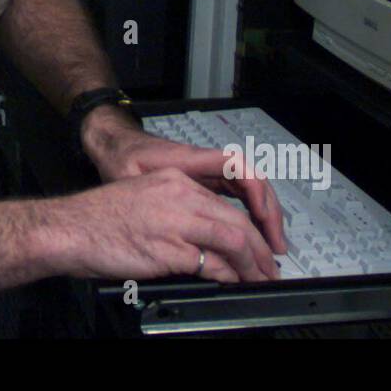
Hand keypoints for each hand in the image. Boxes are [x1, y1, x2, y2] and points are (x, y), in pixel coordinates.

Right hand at [43, 168, 281, 282]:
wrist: (69, 228)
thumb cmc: (98, 220)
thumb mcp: (144, 202)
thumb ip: (176, 216)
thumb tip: (203, 243)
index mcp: (174, 182)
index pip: (225, 204)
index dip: (249, 228)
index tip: (258, 244)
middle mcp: (179, 196)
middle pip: (236, 220)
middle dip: (259, 249)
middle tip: (270, 267)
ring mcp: (174, 221)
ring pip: (232, 239)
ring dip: (252, 264)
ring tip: (260, 278)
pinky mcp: (167, 248)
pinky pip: (211, 263)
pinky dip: (228, 275)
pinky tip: (233, 282)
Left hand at [80, 105, 286, 255]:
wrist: (114, 144)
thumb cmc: (121, 158)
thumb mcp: (131, 177)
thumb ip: (153, 197)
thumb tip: (168, 219)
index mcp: (190, 159)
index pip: (234, 166)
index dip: (254, 190)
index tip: (262, 216)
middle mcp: (205, 163)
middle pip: (252, 180)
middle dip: (270, 211)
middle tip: (276, 244)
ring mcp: (208, 172)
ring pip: (249, 189)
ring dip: (265, 215)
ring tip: (273, 245)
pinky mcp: (205, 181)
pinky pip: (238, 194)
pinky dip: (251, 213)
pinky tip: (254, 234)